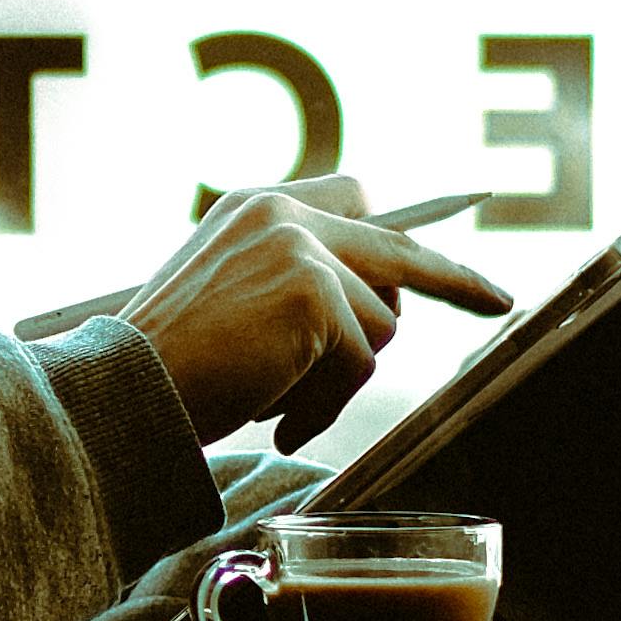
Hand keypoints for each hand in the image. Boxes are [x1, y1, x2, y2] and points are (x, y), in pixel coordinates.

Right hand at [113, 176, 515, 452]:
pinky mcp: (317, 298)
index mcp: (257, 208)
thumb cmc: (165, 368)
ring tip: (275, 401)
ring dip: (339, 379)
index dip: (403, 234)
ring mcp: (303, 251)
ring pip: (380, 326)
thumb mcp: (227, 303)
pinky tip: (274, 418)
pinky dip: (323, 406)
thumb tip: (381, 309)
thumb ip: (293, 286)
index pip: (357, 202)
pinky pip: (359, 367)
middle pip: (398, 247)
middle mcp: (283, 214)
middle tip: (499, 300)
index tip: (443, 253)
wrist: (122, 393)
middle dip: (455, 278)